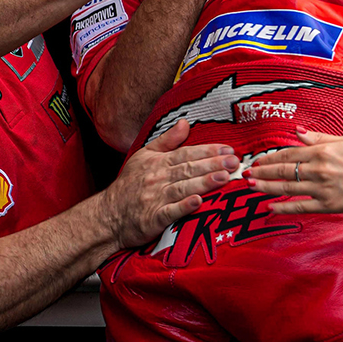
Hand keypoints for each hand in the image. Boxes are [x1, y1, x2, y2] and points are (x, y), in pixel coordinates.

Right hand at [97, 120, 237, 248]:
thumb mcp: (144, 156)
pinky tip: (198, 202)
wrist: (108, 215)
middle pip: (189, 169)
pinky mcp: (153, 219)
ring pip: (183, 188)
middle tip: (235, 162)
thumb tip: (185, 122)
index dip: (208, 151)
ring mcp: (155, 198)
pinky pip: (170, 212)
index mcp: (158, 162)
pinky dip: (184, 207)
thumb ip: (167, 140)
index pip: (187, 153)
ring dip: (204, 182)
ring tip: (224, 178)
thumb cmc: (129, 185)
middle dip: (213, 165)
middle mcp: (157, 178)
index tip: (229, 150)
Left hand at [245, 129, 342, 214]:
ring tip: (251, 187)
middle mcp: (318, 169)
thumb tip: (297, 131)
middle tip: (246, 174)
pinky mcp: (326, 205)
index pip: (288, 153)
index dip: (270, 157)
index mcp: (322, 151)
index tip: (258, 160)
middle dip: (262, 172)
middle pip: (283, 170)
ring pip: (287, 188)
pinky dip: (283, 207)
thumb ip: (319, 137)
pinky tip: (270, 207)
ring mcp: (321, 188)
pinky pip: (300, 207)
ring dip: (266, 187)